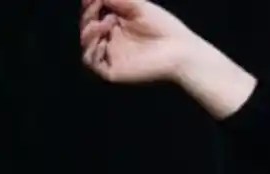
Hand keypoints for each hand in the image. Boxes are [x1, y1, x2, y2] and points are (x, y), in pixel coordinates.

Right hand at [80, 0, 256, 118]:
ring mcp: (113, 56)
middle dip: (88, 16)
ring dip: (88, 32)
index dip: (90, 5)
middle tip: (97, 7)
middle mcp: (113, 41)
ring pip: (87, 46)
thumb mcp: (138, 6)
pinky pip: (92, 63)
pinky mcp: (114, 71)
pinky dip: (92, 51)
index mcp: (118, 25)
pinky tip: (103, 41)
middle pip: (88, 28)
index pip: (93, 14)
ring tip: (103, 23)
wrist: (182, 53)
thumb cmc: (166, 28)